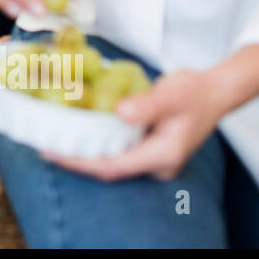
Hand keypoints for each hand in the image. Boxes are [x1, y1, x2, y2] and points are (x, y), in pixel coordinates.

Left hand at [42, 69, 223, 180]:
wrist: (214, 91)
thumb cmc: (194, 92)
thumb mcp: (172, 94)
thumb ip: (147, 104)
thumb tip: (121, 113)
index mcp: (162, 156)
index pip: (113, 166)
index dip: (80, 163)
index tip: (52, 153)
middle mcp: (156, 163)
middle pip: (109, 167)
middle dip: (76, 158)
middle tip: (43, 143)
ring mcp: (152, 157)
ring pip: (112, 159)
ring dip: (84, 150)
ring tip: (53, 136)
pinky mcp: (147, 148)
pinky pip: (117, 149)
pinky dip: (97, 140)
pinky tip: (77, 128)